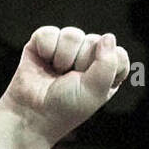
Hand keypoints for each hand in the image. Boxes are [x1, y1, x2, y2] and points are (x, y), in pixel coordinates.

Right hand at [3, 26, 130, 143]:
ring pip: (72, 34)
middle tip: (68, 81)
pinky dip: (45, 49)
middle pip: (94, 40)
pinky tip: (43, 63)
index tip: (91, 86)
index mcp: (104, 72)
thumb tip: (108, 37)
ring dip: (63, 58)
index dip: (105, 67)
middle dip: (80, 63)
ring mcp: (64, 48)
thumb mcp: (95, 91)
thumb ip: (109, 64)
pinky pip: (49, 33)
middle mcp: (86, 58)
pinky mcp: (43, 43)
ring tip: (55, 73)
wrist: (31, 115)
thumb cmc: (64, 108)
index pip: (118, 53)